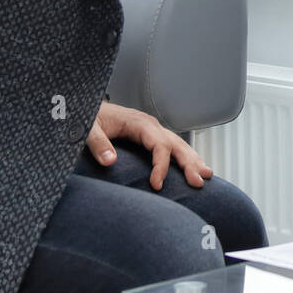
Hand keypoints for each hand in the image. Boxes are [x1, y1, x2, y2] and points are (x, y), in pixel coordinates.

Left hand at [86, 100, 214, 189]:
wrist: (85, 107)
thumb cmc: (87, 117)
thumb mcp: (87, 129)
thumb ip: (98, 143)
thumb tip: (110, 161)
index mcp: (138, 122)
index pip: (159, 144)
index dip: (161, 165)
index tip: (156, 185)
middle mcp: (149, 125)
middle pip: (175, 144)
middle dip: (189, 162)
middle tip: (199, 181)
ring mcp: (151, 131)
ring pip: (178, 144)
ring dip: (193, 160)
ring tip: (207, 175)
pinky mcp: (149, 137)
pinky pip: (171, 146)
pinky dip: (184, 157)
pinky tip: (193, 167)